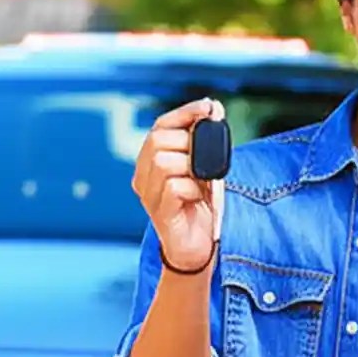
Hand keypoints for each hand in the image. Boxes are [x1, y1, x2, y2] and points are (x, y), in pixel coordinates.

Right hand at [132, 98, 225, 273]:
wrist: (196, 250)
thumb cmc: (198, 208)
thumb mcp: (202, 169)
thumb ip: (204, 143)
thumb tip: (214, 108)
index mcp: (151, 161)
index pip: (161, 125)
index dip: (184, 112)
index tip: (208, 106)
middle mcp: (143, 176)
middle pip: (158, 140)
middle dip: (189, 143)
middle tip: (204, 162)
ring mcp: (148, 195)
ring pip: (163, 161)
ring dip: (191, 168)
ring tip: (200, 183)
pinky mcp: (160, 213)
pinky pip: (173, 186)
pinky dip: (193, 188)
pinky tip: (198, 198)